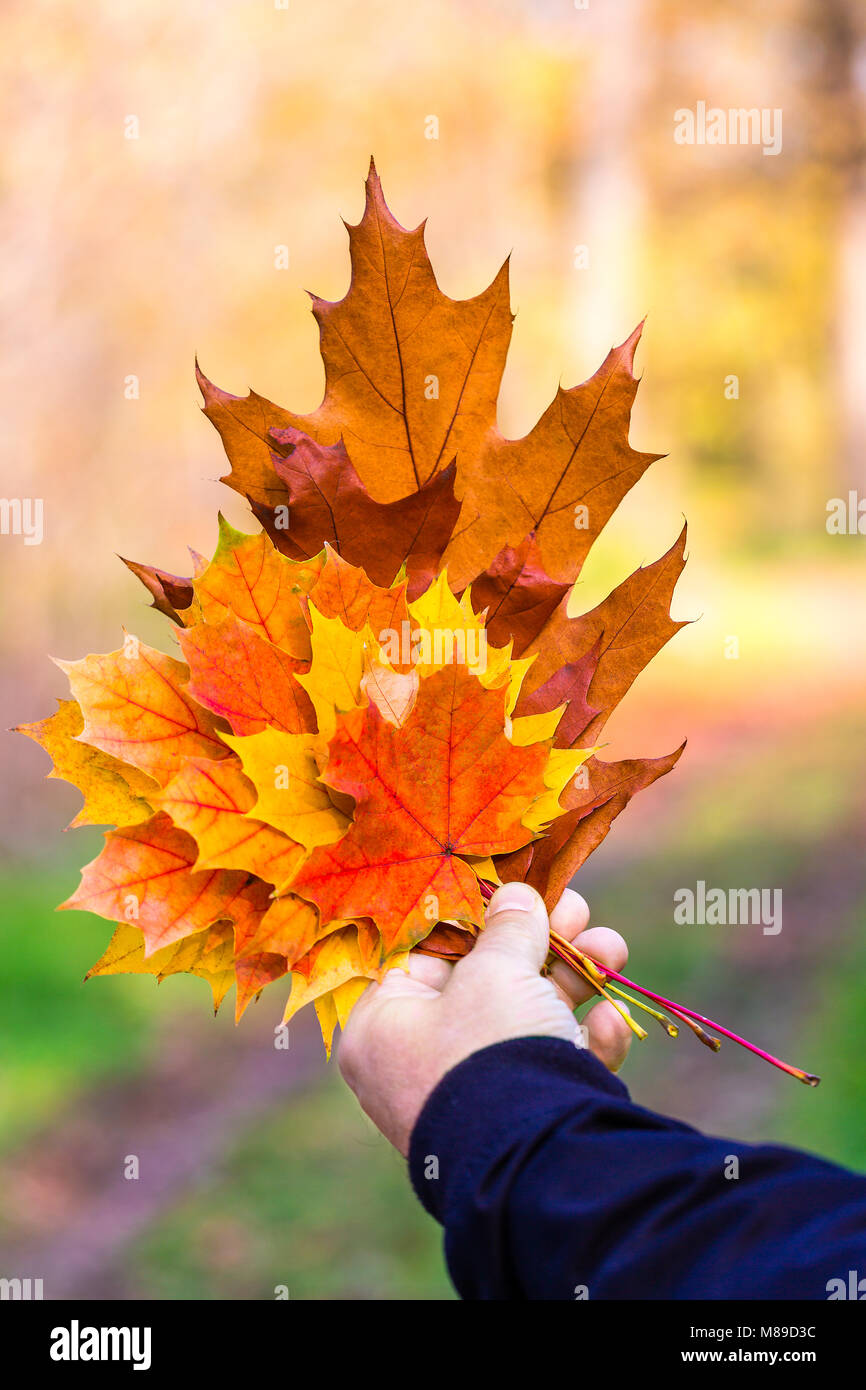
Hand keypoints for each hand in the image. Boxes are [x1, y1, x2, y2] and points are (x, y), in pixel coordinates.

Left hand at [338, 881, 631, 1154]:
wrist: (535, 1159)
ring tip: (612, 948)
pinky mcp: (519, 1121)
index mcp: (384, 1026)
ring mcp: (470, 1094)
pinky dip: (582, 1041)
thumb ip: (508, 928)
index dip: (475, 916)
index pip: (424, 955)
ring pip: (524, 1020)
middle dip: (541, 943)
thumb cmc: (489, 1048)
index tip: (517, 889)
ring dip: (574, 980)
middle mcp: (417, 1062)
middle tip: (579, 909)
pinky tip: (611, 1022)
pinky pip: (547, 1067)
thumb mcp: (496, 972)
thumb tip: (515, 895)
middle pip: (482, 983)